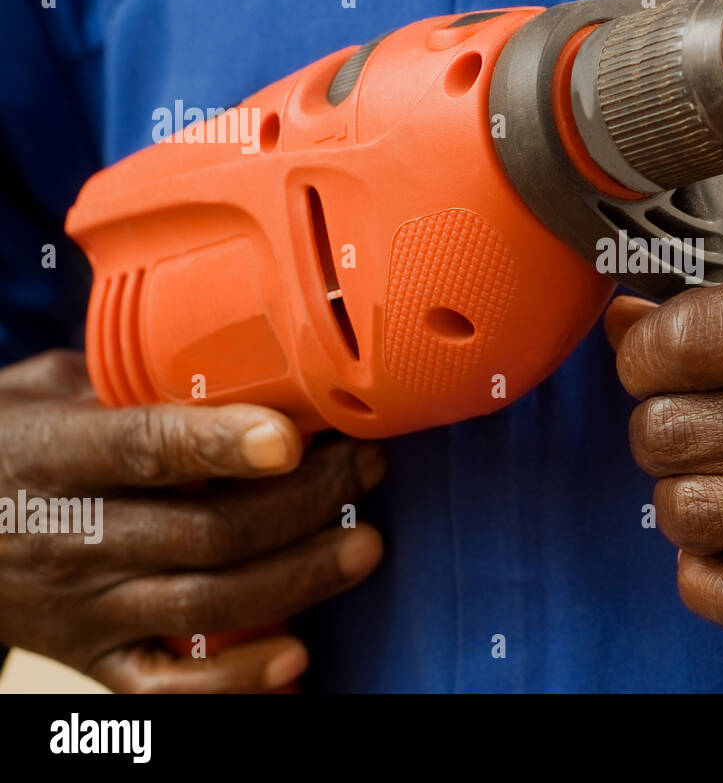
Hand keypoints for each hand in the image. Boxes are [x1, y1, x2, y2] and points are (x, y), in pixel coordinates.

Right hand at [0, 350, 384, 691]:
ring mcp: (82, 607)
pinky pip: (167, 687)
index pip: (146, 449)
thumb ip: (128, 378)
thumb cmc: (6, 445)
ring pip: (208, 603)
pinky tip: (296, 656)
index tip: (293, 438)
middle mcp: (72, 537)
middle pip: (207, 531)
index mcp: (58, 456)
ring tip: (365, 543)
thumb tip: (234, 357)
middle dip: (306, 502)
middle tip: (365, 468)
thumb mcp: (41, 391)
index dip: (222, 444)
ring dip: (301, 577)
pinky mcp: (91, 657)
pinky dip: (235, 680)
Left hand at [606, 278, 722, 653]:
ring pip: (682, 512)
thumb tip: (623, 321)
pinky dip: (711, 573)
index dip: (647, 358)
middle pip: (666, 432)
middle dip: (665, 434)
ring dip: (690, 504)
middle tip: (706, 436)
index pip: (684, 338)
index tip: (663, 369)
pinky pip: (718, 592)